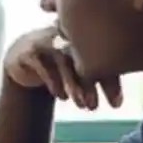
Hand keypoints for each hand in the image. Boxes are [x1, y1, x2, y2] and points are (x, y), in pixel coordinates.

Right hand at [4, 26, 121, 109]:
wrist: (24, 56)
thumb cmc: (60, 64)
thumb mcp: (81, 68)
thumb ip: (100, 76)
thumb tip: (118, 103)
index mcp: (86, 35)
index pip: (103, 56)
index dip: (111, 81)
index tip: (116, 104)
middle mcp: (67, 35)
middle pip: (84, 58)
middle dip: (93, 85)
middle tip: (96, 107)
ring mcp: (47, 41)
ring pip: (64, 62)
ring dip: (74, 86)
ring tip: (82, 106)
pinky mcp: (30, 52)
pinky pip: (44, 66)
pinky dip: (54, 82)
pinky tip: (62, 97)